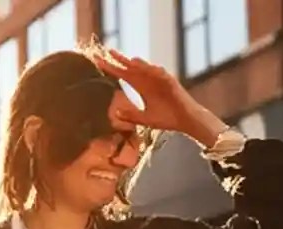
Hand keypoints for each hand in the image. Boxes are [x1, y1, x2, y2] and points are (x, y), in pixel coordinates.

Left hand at [93, 48, 227, 146]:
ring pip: (146, 69)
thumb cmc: (166, 119)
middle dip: (120, 60)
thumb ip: (131, 115)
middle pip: (132, 68)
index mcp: (141, 87)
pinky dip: (154, 71)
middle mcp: (149, 81)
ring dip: (137, 64)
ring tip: (126, 59)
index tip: (98, 61)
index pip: (123, 75)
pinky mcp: (171, 83)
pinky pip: (162, 75)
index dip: (111, 68)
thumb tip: (115, 112)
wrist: (185, 122)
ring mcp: (160, 80)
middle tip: (107, 51)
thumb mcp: (144, 119)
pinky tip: (148, 68)